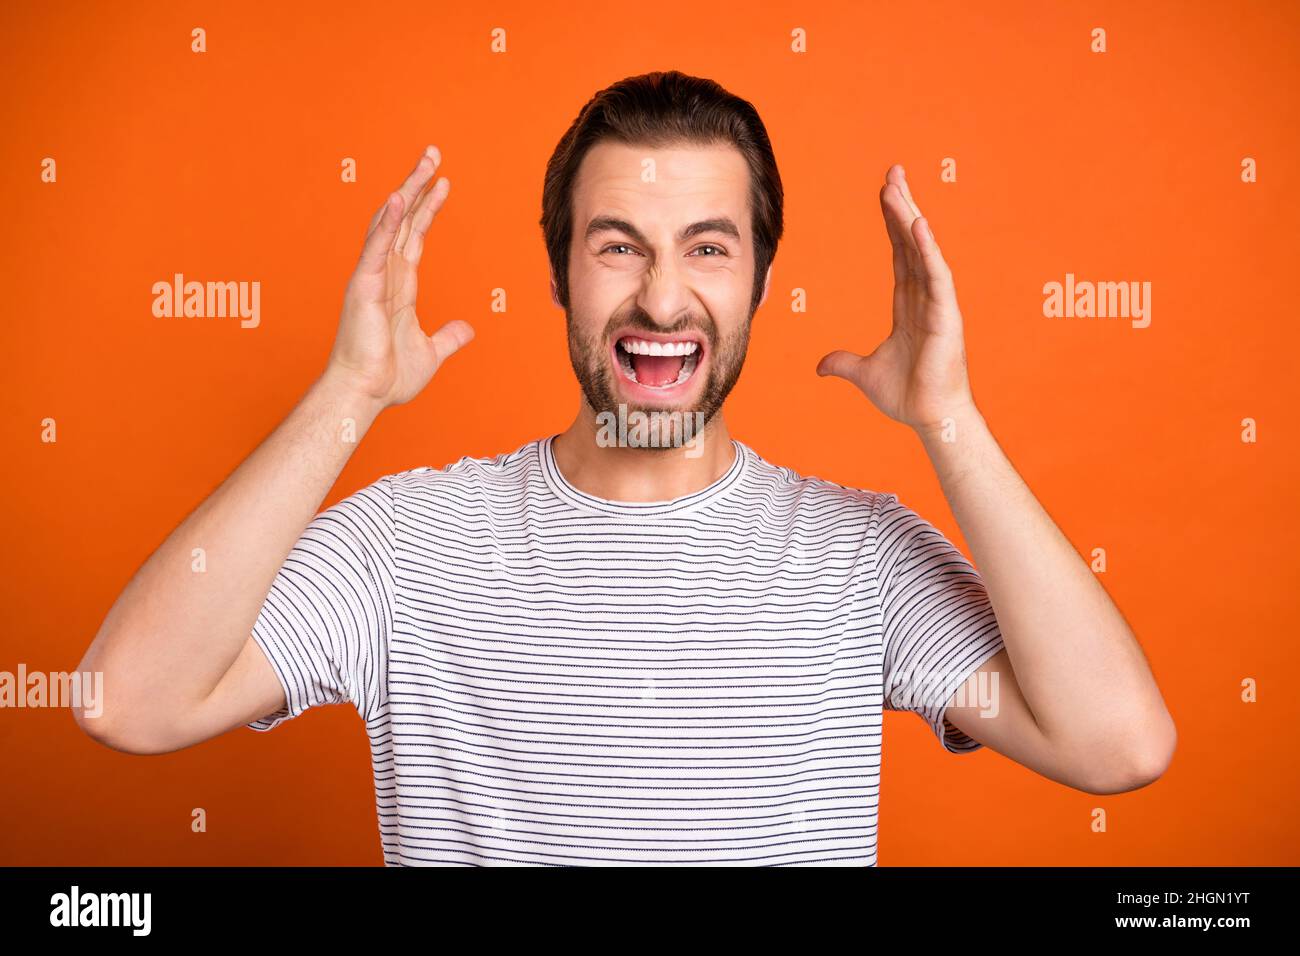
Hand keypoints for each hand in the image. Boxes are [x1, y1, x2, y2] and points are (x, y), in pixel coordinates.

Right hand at [324, 145, 473, 408]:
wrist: (365, 394)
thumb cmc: (388, 377)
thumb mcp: (431, 352)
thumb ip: (448, 337)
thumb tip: (467, 329)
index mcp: (399, 285)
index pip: (415, 236)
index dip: (429, 208)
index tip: (443, 183)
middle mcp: (384, 274)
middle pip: (403, 219)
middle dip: (419, 185)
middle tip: (433, 154)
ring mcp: (372, 277)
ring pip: (390, 224)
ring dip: (407, 193)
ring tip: (425, 165)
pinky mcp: (364, 287)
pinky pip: (376, 248)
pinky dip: (387, 223)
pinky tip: (400, 199)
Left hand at [816, 164, 975, 433]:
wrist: (930, 418)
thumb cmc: (908, 395)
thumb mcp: (864, 374)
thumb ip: (843, 363)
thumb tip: (821, 365)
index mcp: (908, 305)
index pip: (899, 254)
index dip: (892, 223)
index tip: (885, 193)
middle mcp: (925, 298)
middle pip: (911, 242)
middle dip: (902, 207)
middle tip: (892, 172)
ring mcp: (938, 305)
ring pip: (921, 251)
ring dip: (909, 218)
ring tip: (897, 187)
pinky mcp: (946, 317)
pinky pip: (937, 276)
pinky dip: (928, 251)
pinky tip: (918, 226)